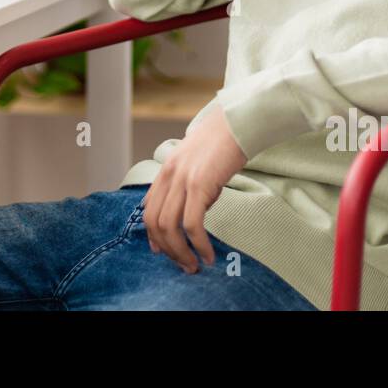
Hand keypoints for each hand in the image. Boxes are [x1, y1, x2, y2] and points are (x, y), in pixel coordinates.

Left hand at [140, 104, 248, 272]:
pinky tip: (208, 254)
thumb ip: (188, 187)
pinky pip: (192, 224)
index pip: (149, 208)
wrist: (238, 122)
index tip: (164, 251)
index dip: (153, 234)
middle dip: (168, 250)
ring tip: (195, 265)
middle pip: (154, 222)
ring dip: (181, 252)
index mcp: (166, 170)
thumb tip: (192, 218)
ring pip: (169, 227)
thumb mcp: (196, 164)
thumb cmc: (223, 143)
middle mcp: (169, 175)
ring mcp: (182, 179)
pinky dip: (198, 244)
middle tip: (184, 265)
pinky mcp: (199, 184)